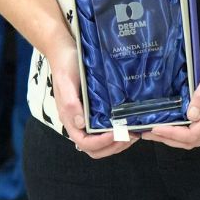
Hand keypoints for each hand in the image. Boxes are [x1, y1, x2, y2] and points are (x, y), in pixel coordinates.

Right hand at [46, 38, 138, 159]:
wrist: (65, 51)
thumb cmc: (65, 66)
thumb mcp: (66, 83)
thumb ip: (70, 104)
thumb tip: (80, 124)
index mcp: (69, 119)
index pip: (85, 143)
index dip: (102, 143)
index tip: (118, 134)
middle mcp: (78, 123)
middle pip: (95, 148)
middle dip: (113, 147)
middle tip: (131, 136)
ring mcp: (86, 118)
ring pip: (102, 143)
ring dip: (118, 143)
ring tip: (134, 133)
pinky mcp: (95, 111)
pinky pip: (105, 129)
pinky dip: (118, 133)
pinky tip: (129, 124)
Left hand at [143, 36, 199, 149]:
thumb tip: (191, 116)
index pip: (193, 134)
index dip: (172, 135)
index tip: (154, 128)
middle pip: (194, 141)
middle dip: (170, 140)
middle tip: (149, 133)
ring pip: (199, 137)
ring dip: (177, 138)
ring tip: (158, 131)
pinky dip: (186, 132)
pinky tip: (177, 123)